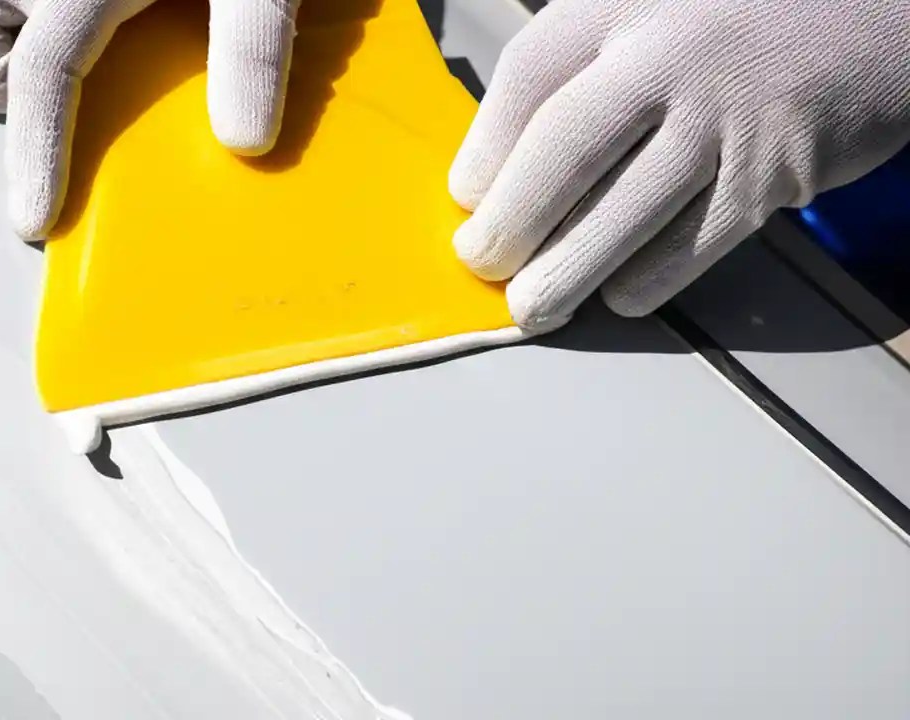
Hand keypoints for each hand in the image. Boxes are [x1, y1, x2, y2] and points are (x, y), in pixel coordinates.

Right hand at [0, 0, 299, 238]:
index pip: (43, 74)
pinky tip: (94, 5)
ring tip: (94, 25)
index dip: (39, 154)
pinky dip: (26, 12)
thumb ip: (252, 40)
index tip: (34, 219)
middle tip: (87, 78)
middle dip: (19, 83)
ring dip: (20, 39)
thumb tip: (245, 140)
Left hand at [449, 0, 909, 330]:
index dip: (485, 150)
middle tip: (482, 263)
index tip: (467, 197)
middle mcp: (669, 51)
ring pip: (625, 210)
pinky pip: (695, 241)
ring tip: (533, 306)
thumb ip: (588, 60)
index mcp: (621, 0)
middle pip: (563, 151)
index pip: (528, 79)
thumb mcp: (650, 3)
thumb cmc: (741, 13)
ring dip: (568, 270)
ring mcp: (725, 113)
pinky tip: (620, 294)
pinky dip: (649, 277)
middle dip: (511, 222)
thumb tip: (508, 160)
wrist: (878, 6)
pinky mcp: (775, 169)